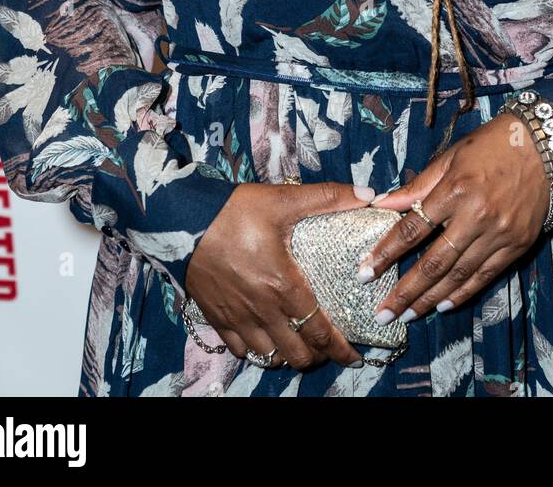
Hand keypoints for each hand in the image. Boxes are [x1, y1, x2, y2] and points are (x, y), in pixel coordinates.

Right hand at [184, 180, 374, 370]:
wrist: (184, 220)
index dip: (340, 349)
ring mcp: (237, 318)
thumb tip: (369, 195)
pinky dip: (257, 350)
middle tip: (326, 344)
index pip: (319, 330)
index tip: (354, 355)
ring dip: (287, 353)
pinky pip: (241, 350)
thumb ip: (328, 198)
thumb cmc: (235, 211)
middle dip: (316, 355)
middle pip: (297, 354)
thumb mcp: (283, 200)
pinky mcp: (216, 318)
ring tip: (297, 340)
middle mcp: (262, 310)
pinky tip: (264, 337)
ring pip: (270, 356)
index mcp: (283, 286)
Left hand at [360, 112, 550, 324]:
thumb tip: (382, 204)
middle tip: (383, 312)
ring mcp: (499, 234)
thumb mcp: (450, 158)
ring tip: (407, 315)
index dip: (386, 254)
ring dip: (430, 299)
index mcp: (455, 190)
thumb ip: (418, 186)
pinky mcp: (517, 245)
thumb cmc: (491, 146)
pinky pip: (485, 276)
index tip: (365, 273)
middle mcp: (476, 216)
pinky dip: (463, 294)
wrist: (544, 147)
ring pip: (458, 276)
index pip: (412, 229)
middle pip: (434, 263)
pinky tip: (443, 306)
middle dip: (405, 291)